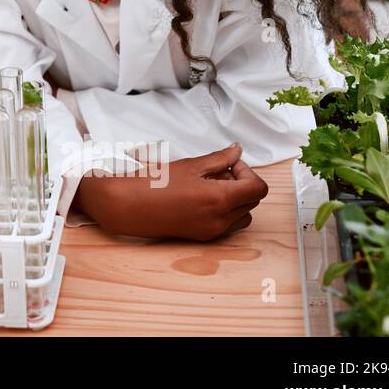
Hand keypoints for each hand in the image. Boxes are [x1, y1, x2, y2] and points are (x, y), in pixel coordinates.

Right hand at [72, 143, 268, 240]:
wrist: (130, 206)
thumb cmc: (154, 184)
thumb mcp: (190, 165)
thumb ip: (219, 159)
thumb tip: (236, 151)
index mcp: (220, 199)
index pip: (258, 188)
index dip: (248, 172)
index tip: (230, 164)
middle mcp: (220, 219)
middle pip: (252, 201)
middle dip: (242, 183)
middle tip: (219, 171)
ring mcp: (213, 230)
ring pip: (243, 215)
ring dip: (236, 199)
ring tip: (211, 186)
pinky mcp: (203, 236)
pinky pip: (228, 224)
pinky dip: (224, 210)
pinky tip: (202, 198)